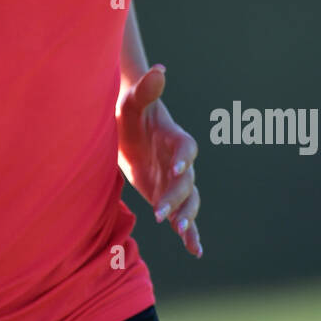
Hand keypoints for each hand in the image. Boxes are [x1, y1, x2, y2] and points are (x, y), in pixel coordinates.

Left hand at [115, 65, 202, 257]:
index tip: (177, 170)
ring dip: (187, 216)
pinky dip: (191, 233)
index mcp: (175, 138)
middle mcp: (180, 162)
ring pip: (189, 201)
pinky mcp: (167, 196)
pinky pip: (184, 216)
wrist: (125, 130)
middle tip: (162, 212)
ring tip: (182, 232)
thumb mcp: (132, 103)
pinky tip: (196, 251)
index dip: (184, 159)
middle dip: (178, 197)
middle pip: (187, 181)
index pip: (187, 149)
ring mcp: (176, 181)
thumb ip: (147, 89)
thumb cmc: (128, 113)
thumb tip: (160, 69)